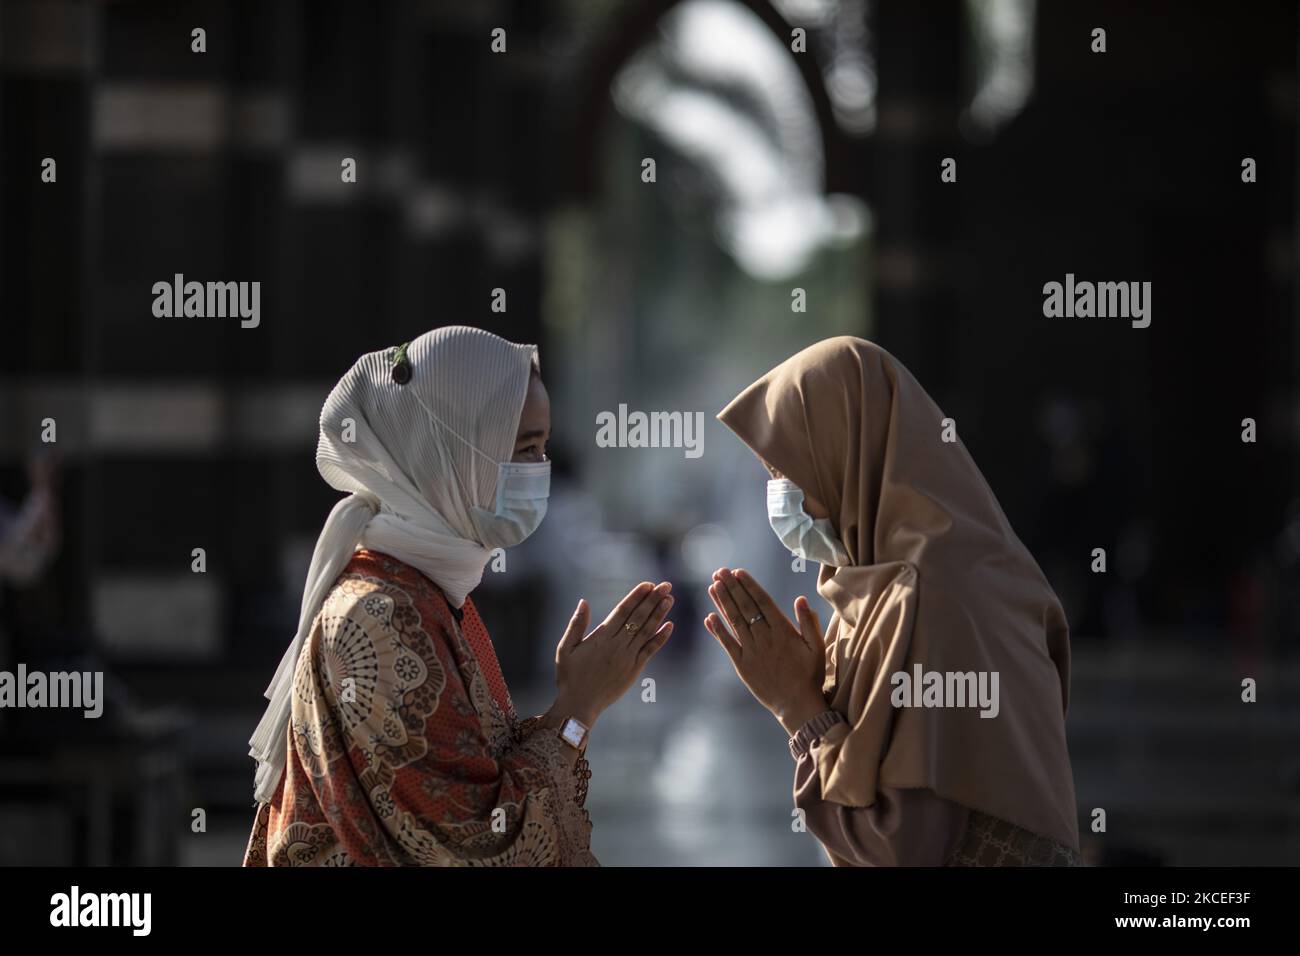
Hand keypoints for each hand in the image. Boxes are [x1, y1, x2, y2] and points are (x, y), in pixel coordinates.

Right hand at [552, 581, 674, 727]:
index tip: (648, 584)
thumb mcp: (565, 648)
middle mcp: (617, 645)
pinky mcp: (634, 669)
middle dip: (653, 600)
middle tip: (666, 585)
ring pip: (647, 631)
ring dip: (659, 614)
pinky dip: (660, 637)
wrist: (579, 704)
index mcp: (601, 637)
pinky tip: (669, 626)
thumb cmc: (569, 676)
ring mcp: (628, 658)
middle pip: (638, 617)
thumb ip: (576, 624)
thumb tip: (583, 602)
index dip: (636, 596)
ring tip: (669, 599)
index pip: (623, 611)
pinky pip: (650, 650)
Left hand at [704, 568, 826, 734]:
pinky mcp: (742, 665)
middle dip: (732, 588)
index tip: (738, 572)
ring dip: (722, 603)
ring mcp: (752, 651)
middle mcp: (764, 638)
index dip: (749, 586)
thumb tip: (801, 599)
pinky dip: (718, 631)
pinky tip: (709, 617)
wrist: (796, 705)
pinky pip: (727, 644)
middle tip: (720, 571)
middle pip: (745, 607)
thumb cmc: (810, 675)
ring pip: (734, 622)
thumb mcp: (817, 647)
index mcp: (783, 631)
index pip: (762, 602)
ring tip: (713, 586)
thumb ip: (809, 622)